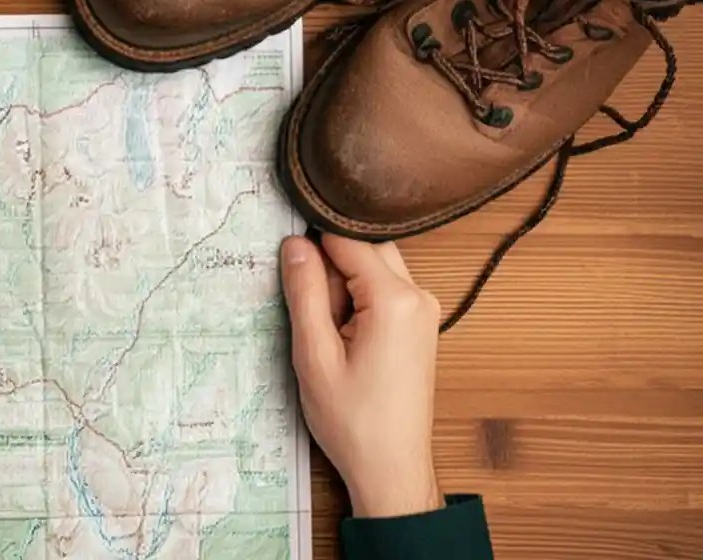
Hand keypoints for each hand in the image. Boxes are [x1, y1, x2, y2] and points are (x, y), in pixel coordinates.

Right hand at [281, 233, 442, 518]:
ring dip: (344, 285)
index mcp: (394, 299)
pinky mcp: (419, 325)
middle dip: (329, 266)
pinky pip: (384, 290)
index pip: (347, 239)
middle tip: (310, 310)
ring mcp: (424, 310)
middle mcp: (418, 296)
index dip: (311, 244)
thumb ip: (304, 293)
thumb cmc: (352, 421)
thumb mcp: (314, 356)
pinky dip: (358, 301)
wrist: (391, 468)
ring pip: (375, 267)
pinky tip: (344, 337)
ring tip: (327, 330)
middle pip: (365, 247)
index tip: (285, 263)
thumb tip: (294, 244)